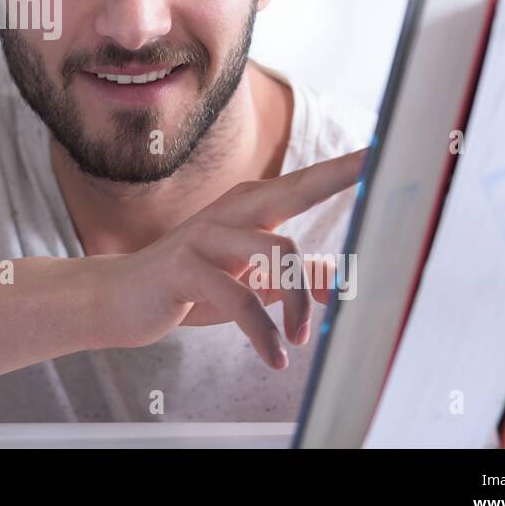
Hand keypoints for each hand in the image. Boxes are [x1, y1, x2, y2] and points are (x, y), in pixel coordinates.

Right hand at [90, 148, 366, 368]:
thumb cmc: (189, 287)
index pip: (304, 183)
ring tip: (297, 340)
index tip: (386, 147)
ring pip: (277, 252)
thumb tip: (339, 282)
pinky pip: (240, 299)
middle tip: (377, 164)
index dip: (345, 167)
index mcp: (248, 211)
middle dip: (337, 174)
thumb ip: (290, 278)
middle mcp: (230, 212)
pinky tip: (274, 358)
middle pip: (294, 188)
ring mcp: (205, 235)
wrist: (118, 300)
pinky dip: (263, 334)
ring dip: (299, 304)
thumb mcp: (247, 283)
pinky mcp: (185, 268)